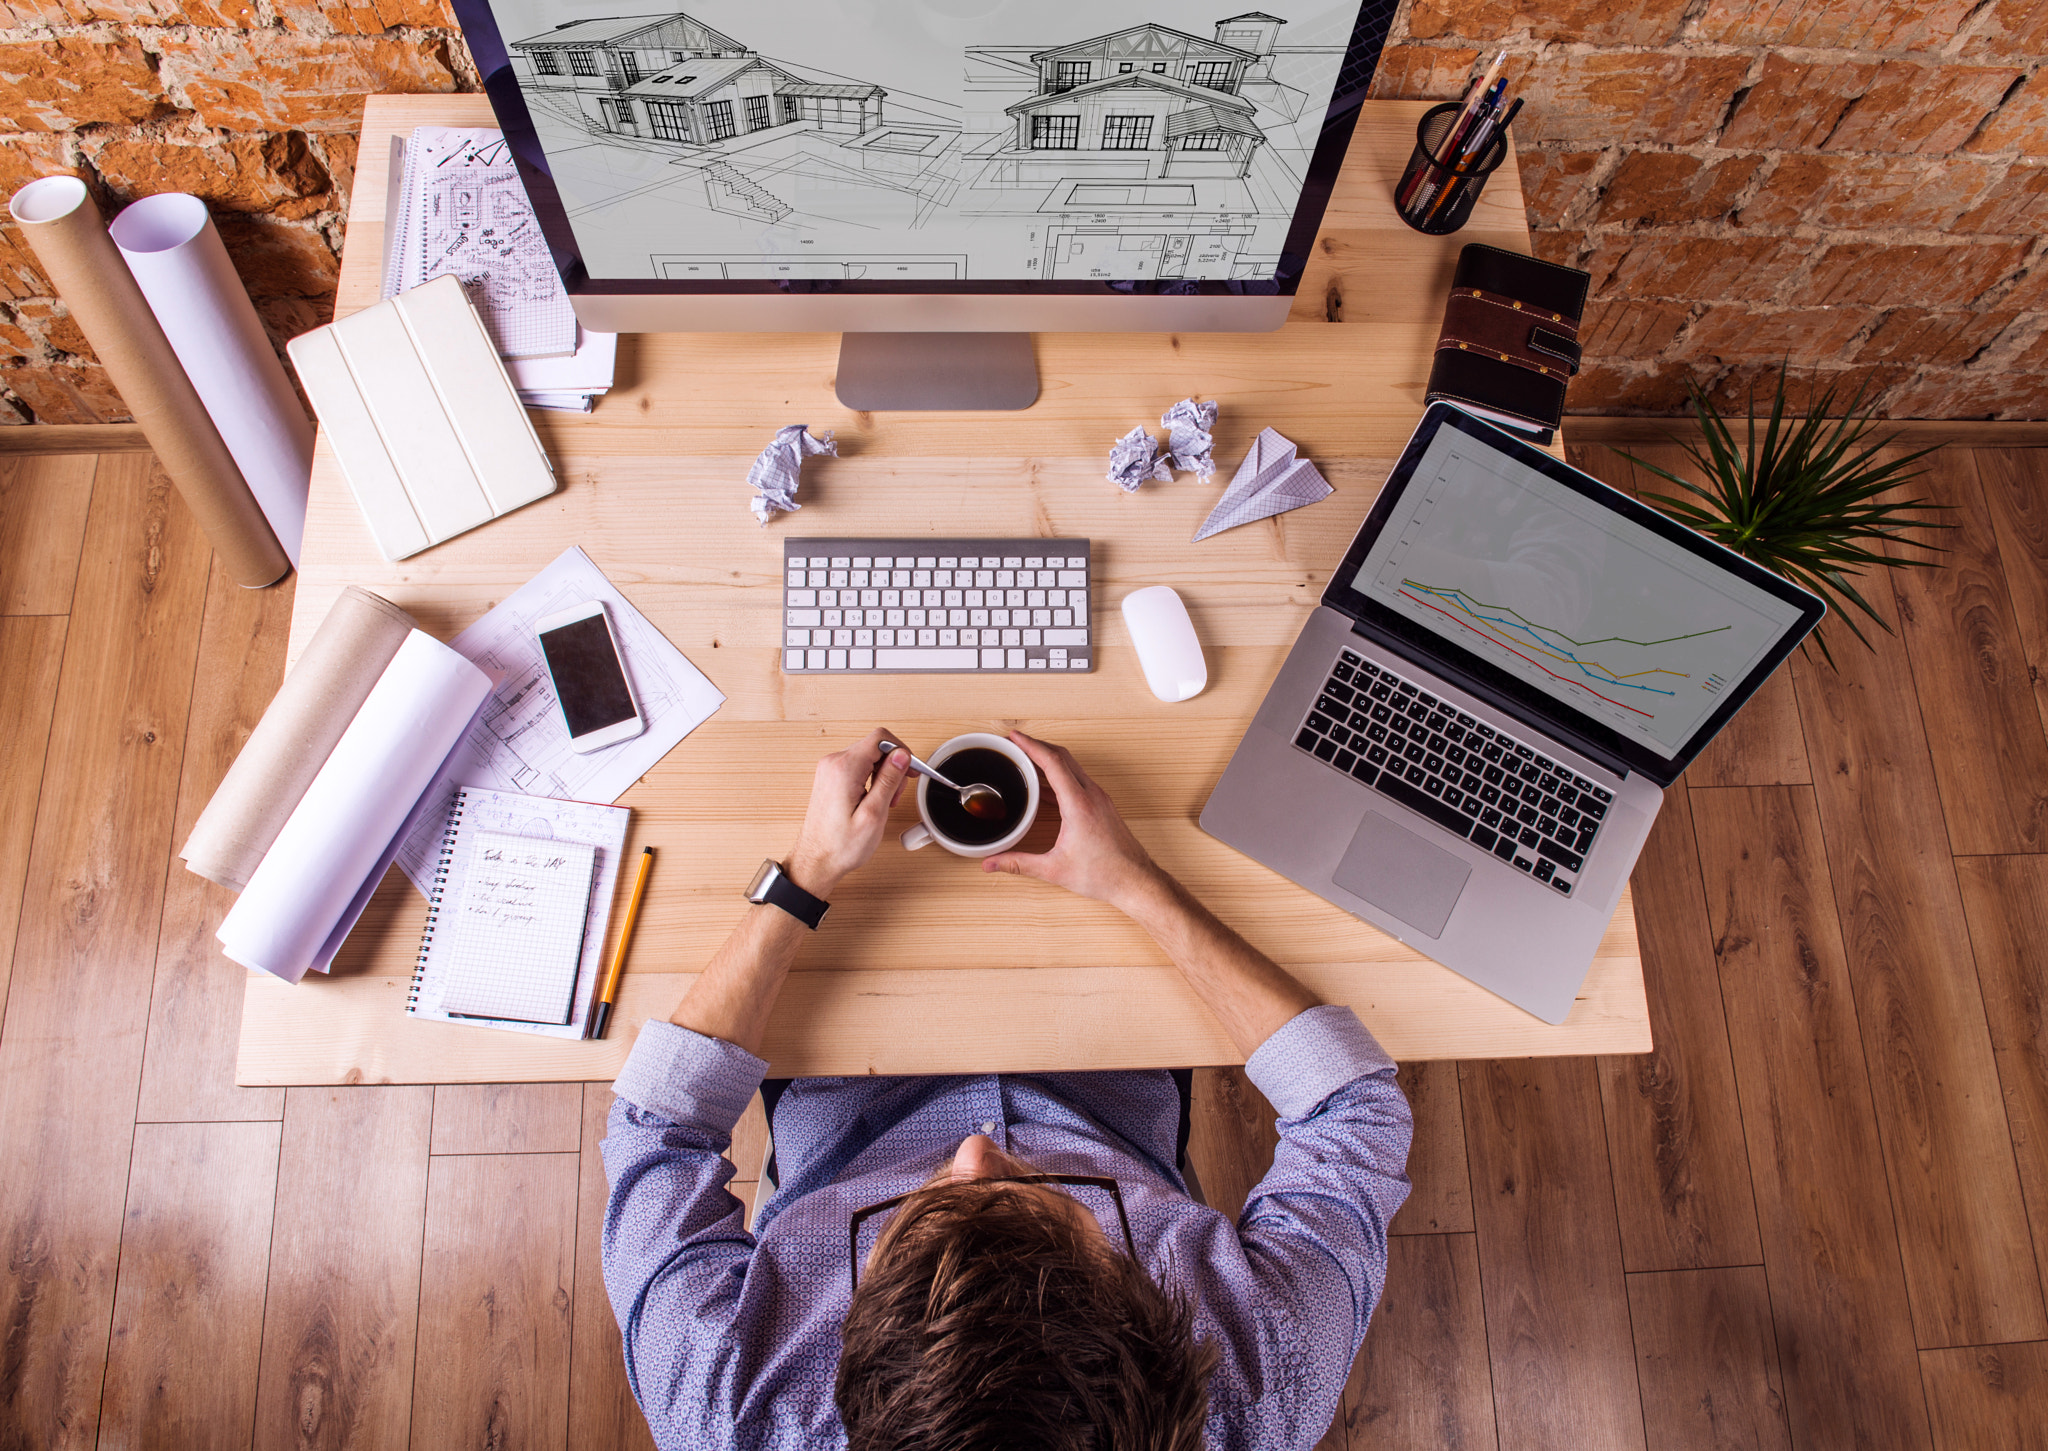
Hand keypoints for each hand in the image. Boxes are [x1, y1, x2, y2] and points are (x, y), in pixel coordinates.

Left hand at [786, 728, 911, 897]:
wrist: (816, 861)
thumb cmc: (840, 845)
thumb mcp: (874, 814)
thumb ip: (889, 780)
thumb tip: (902, 756)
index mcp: (844, 769)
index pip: (880, 739)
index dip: (901, 751)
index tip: (910, 769)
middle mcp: (833, 764)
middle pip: (875, 747)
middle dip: (892, 767)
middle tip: (895, 794)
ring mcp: (829, 770)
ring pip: (867, 757)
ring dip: (882, 774)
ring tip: (884, 801)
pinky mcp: (830, 778)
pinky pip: (857, 767)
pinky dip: (870, 779)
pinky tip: (873, 800)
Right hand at [982, 732, 1165, 910]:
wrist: (1136, 881)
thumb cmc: (1105, 874)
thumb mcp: (1054, 869)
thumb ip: (1018, 864)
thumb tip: (991, 863)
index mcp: (1079, 804)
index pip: (1053, 762)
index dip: (1030, 745)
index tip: (1014, 736)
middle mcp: (1092, 795)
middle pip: (1063, 757)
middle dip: (1037, 746)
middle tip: (1015, 743)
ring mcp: (1100, 799)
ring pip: (1072, 767)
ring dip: (1050, 759)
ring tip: (1027, 760)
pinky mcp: (1102, 806)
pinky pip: (1078, 780)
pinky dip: (1060, 774)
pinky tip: (1046, 785)